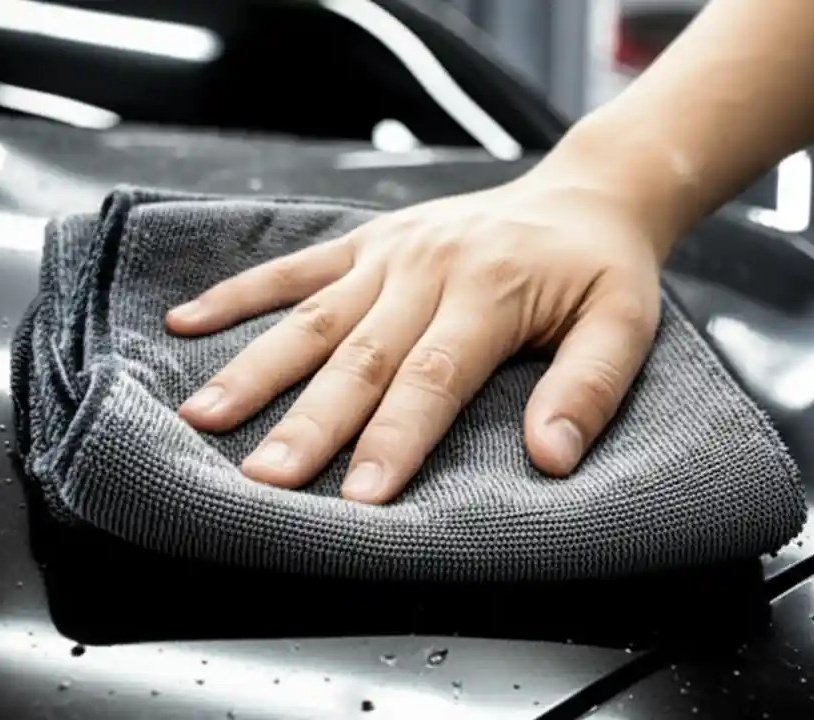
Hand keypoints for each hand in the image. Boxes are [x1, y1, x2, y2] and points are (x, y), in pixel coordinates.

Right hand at [166, 160, 665, 503]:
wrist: (584, 192)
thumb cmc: (602, 270)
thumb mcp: (625, 324)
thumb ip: (589, 387)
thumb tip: (551, 458)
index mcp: (491, 292)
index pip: (433, 377)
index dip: (394, 438)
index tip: (360, 498)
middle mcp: (429, 268)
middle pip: (361, 356)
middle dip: (309, 422)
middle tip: (262, 478)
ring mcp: (391, 252)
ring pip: (314, 317)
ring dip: (256, 368)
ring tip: (203, 415)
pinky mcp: (369, 240)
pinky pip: (296, 266)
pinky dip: (240, 293)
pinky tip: (188, 321)